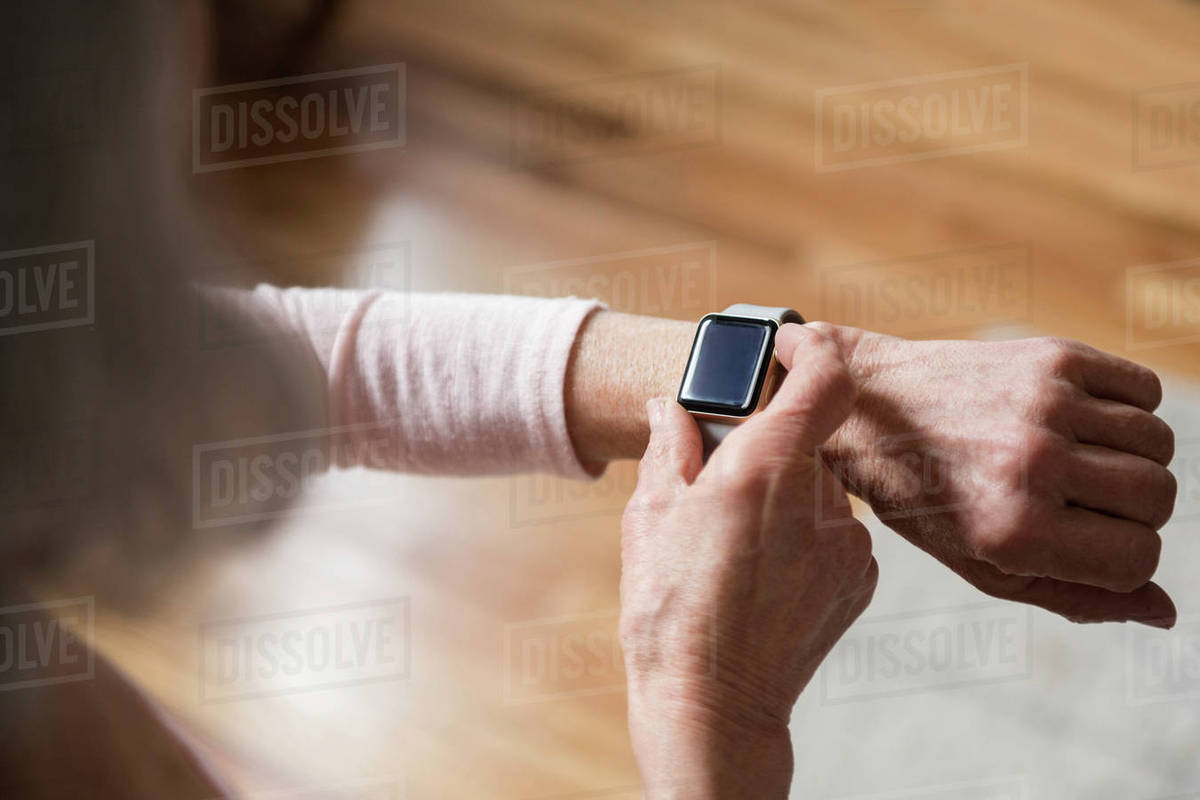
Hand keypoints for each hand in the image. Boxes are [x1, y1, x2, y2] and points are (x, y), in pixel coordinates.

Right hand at [619, 324, 876, 798]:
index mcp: (767, 468)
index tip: (788, 351)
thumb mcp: (649, 515)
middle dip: (769, 446)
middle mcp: (820, 498)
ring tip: (739, 542)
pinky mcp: (861, 577)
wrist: (712, 704)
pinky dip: (806, 535)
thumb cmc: (670, 612)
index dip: (811, 351)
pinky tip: (766, 570)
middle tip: (726, 480)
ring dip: (786, 495)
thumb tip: (672, 408)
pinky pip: (837, 531)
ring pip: (820, 487)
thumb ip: (671, 446)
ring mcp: (849, 542)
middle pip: (809, 437)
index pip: (826, 376)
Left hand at [813, 323, 1176, 627]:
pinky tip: (1079, 419)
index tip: (1083, 541)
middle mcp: (1033, 463)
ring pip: (1159, 441)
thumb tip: (1165, 611)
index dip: (1121, 558)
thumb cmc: (927, 499)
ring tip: (1074, 458)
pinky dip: (1129, 407)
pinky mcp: (1052, 356)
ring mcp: (1045, 403)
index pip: (1139, 557)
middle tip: (1078, 499)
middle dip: (1134, 509)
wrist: (871, 408)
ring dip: (1132, 457)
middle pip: (1159, 497)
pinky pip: (1145, 388)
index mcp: (1013, 529)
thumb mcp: (983, 567)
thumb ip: (1075, 598)